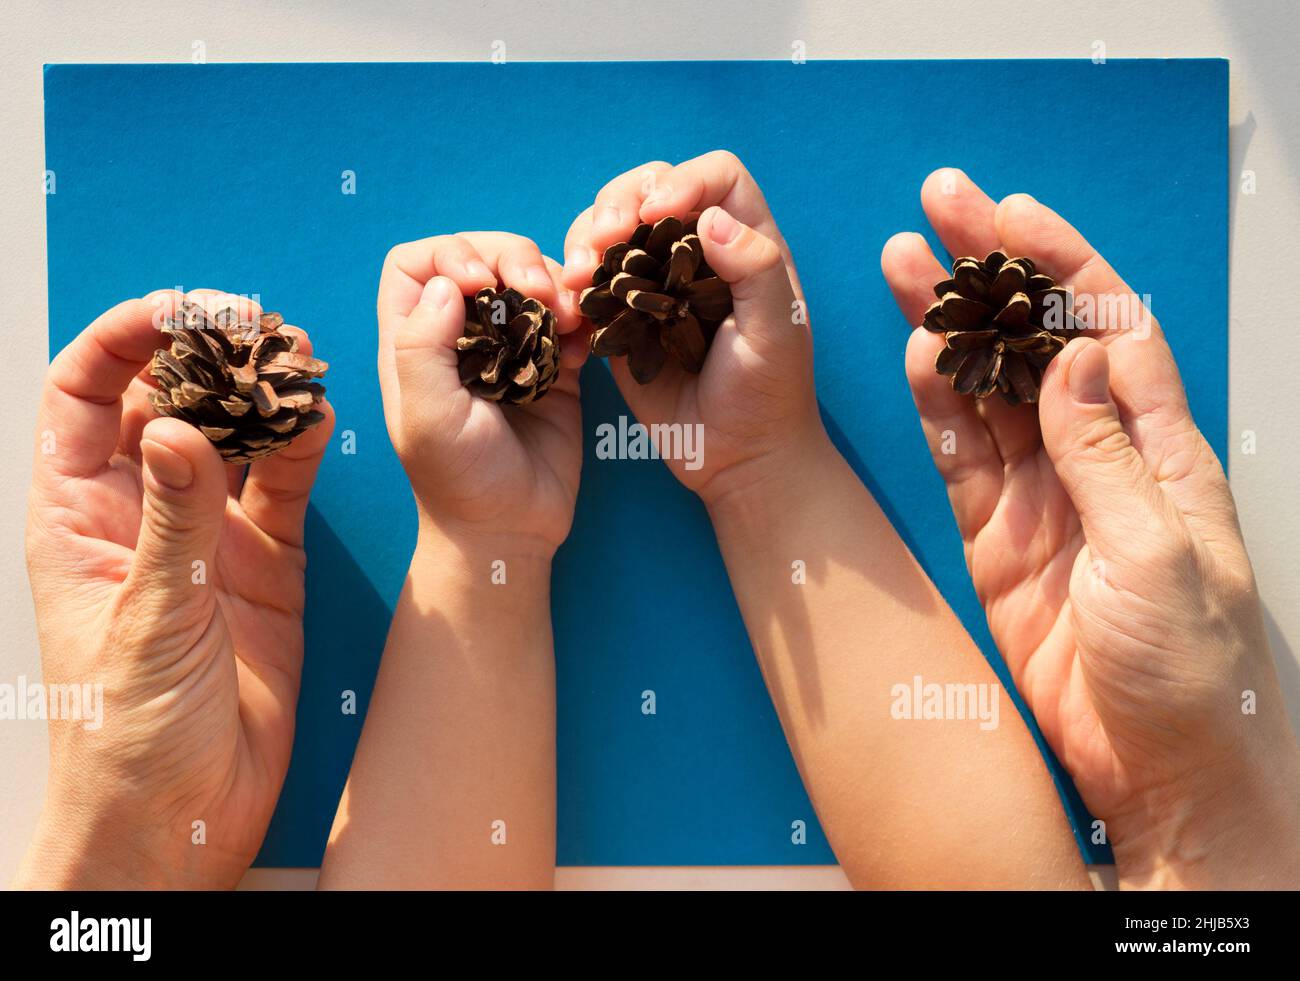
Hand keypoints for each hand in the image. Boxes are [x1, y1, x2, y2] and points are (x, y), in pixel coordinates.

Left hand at [16, 291, 333, 888]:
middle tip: (254, 322)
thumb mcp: (144, 620)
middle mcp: (143, 513)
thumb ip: (170, 523)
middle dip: (207, 355)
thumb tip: (175, 427)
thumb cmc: (127, 733)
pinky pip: (285, 487)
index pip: (84, 396)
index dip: (122, 340)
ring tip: (298, 359)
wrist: (187, 815)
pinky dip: (303, 449)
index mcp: (79, 517)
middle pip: (167, 401)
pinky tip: (319, 420)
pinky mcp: (268, 564)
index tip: (179, 309)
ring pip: (234, 437)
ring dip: (263, 395)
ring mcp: (209, 536)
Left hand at [377, 232, 585, 555]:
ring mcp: (510, 346)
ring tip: (568, 319)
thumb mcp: (427, 417)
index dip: (448, 253)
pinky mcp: (553, 365)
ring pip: (530, 278)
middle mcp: (461, 335)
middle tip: (539, 291)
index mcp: (414, 341)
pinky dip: (580, 317)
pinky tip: (582, 346)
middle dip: (513, 258)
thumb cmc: (457, 479)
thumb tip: (446, 284)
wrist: (510, 529)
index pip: (416, 263)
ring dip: (554, 284)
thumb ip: (422, 348)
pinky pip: (569, 317)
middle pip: (481, 255)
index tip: (481, 282)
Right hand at [560, 151, 824, 504]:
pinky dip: (571, 278)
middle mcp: (697, 253)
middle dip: (620, 200)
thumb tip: (710, 221)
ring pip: (611, 227)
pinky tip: (569, 297)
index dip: (685, 180)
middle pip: (651, 188)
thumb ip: (756, 270)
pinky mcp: (620, 317)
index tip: (659, 213)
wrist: (737, 458)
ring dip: (587, 235)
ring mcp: (654, 283)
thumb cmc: (770, 395)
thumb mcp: (777, 332)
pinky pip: (588, 279)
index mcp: (746, 244)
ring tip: (579, 270)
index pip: (717, 178)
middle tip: (605, 237)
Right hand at [882, 169, 1299, 887]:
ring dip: (948, 324)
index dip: (1062, 261)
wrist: (1160, 766)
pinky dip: (935, 406)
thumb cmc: (1196, 666)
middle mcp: (1099, 457)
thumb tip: (1073, 354)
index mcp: (1161, 448)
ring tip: (902, 267)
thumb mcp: (1159, 550)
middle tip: (937, 211)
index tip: (1008, 213)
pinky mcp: (998, 537)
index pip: (1109, 325)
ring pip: (986, 387)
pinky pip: (961, 455)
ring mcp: (1044, 495)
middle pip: (1036, 341)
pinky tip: (914, 358)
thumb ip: (1106, 451)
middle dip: (990, 272)